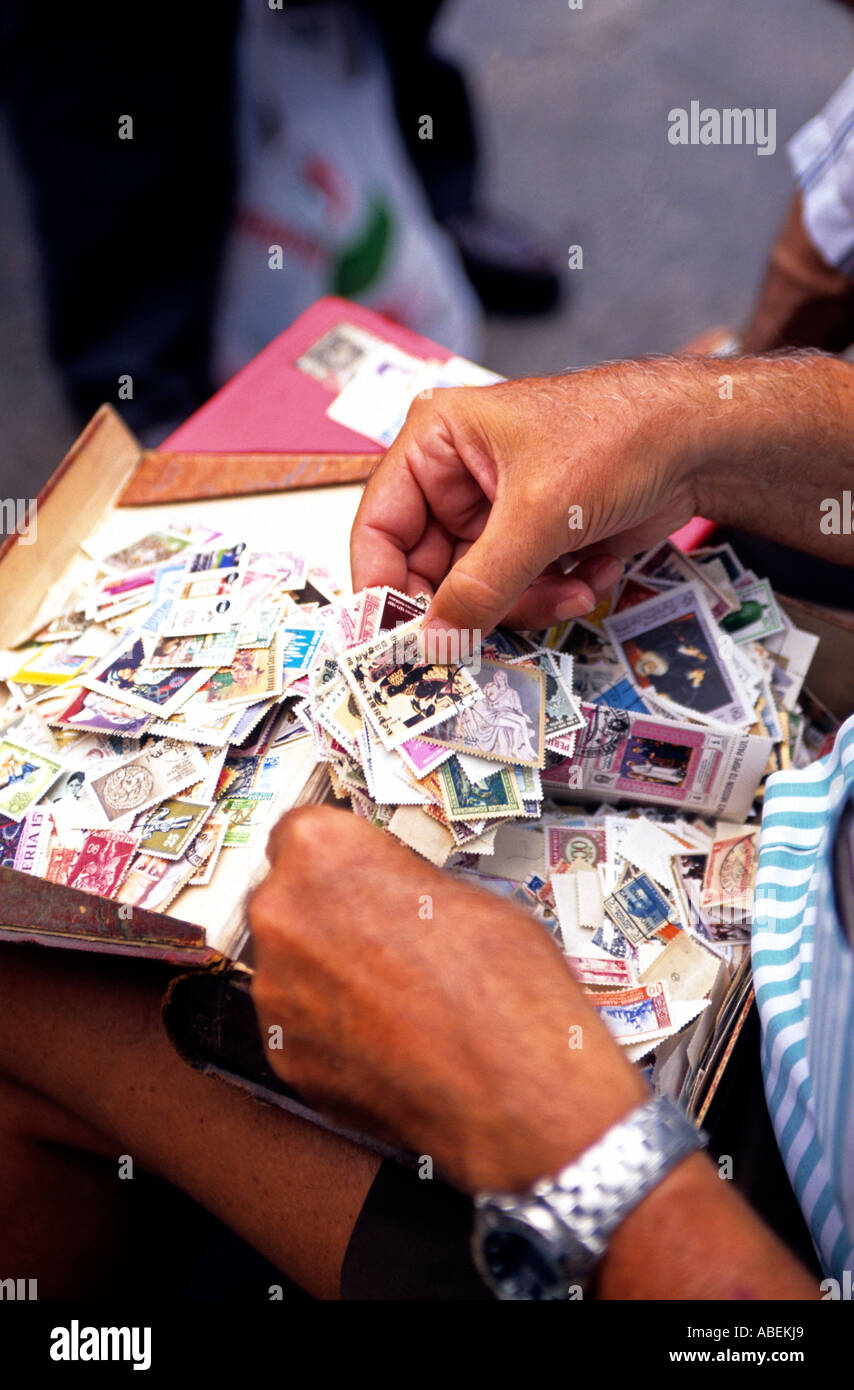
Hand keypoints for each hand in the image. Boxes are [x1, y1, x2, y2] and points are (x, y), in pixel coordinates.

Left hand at [249, 805, 646, 1192]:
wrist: (517, 1093)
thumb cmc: (506, 988)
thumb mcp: (468, 893)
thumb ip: (402, 883)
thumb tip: (394, 894)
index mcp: (324, 853)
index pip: (302, 831)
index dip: (338, 855)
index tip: (357, 870)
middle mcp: (282, 915)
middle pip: (288, 898)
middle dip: (329, 913)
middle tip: (384, 936)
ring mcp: (276, 991)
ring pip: (291, 966)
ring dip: (328, 974)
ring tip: (395, 995)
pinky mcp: (284, 1056)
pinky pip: (299, 1027)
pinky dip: (332, 1030)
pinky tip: (386, 1037)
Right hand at [350, 365, 704, 643]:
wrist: (701, 442)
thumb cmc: (619, 436)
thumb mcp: (537, 516)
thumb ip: (480, 587)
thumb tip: (434, 642)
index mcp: (435, 444)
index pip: (378, 526)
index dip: (383, 586)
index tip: (397, 639)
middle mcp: (457, 478)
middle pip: (429, 571)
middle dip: (474, 603)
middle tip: (488, 637)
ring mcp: (496, 513)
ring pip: (478, 592)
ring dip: (526, 602)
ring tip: (569, 589)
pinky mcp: (534, 540)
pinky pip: (518, 592)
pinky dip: (553, 594)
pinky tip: (591, 572)